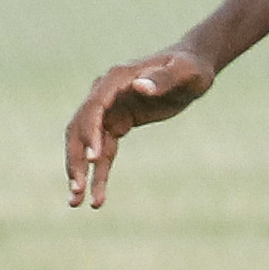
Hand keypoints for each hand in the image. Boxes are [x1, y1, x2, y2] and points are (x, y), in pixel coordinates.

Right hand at [66, 47, 215, 207]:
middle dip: (75, 158)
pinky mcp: (117, 122)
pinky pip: (102, 152)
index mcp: (117, 79)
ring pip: (86, 144)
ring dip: (80, 171)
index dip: (91, 132)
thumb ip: (164, 78)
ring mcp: (109, 109)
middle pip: (79, 128)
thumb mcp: (184, 72)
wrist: (193, 67)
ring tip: (76, 202)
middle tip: (77, 188)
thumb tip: (140, 86)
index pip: (95, 108)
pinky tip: (97, 198)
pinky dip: (98, 173)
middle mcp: (105, 93)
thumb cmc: (191, 68)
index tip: (93, 158)